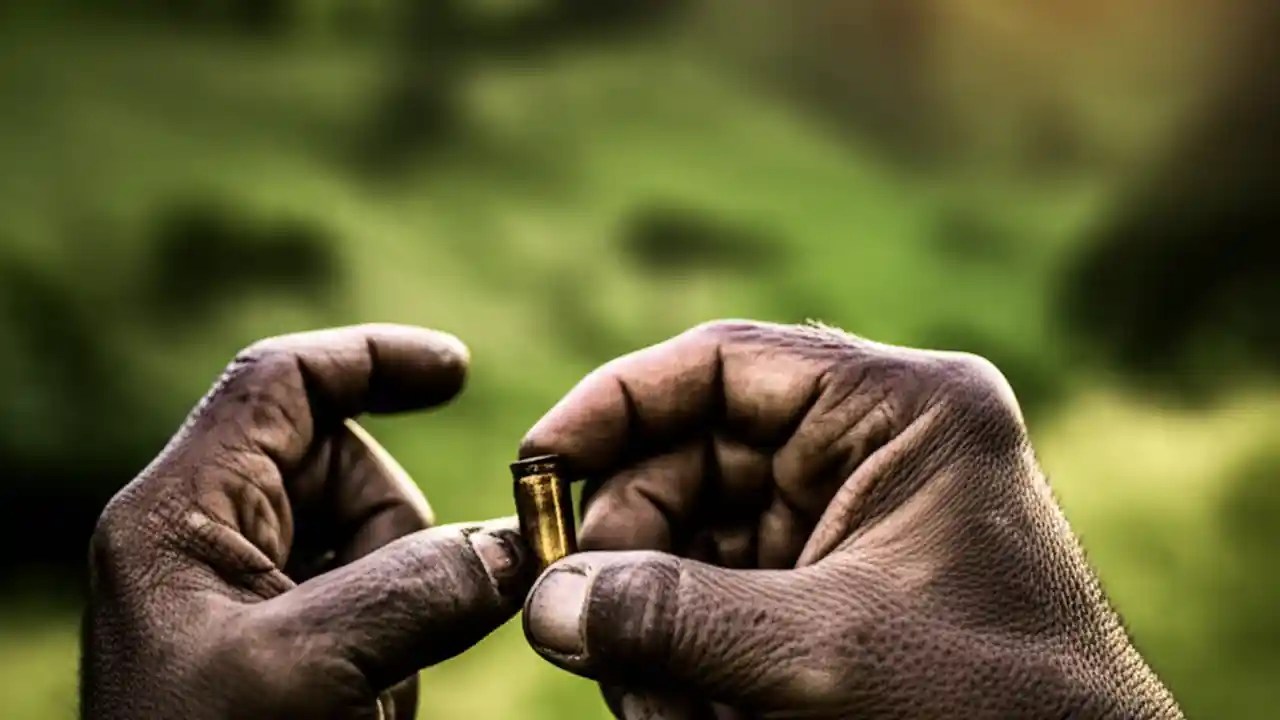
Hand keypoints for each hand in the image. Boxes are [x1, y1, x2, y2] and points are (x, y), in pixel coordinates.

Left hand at [83, 325, 532, 719]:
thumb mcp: (309, 673)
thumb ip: (421, 587)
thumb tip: (521, 544)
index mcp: (180, 514)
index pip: (281, 384)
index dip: (371, 360)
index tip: (456, 372)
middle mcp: (210, 538)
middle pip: (344, 467)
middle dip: (395, 533)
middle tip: (395, 625)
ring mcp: (251, 594)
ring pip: (376, 542)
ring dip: (403, 607)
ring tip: (365, 692)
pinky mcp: (287, 643)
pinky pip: (378, 605)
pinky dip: (396, 648)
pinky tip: (362, 710)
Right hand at [519, 320, 1181, 718]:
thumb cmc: (998, 715)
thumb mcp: (827, 657)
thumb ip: (677, 619)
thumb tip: (543, 603)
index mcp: (902, 411)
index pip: (728, 362)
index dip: (618, 402)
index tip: (538, 465)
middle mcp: (872, 449)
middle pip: (695, 459)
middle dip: (633, 550)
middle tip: (583, 630)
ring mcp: (849, 520)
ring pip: (696, 539)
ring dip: (655, 619)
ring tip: (658, 708)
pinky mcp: (832, 589)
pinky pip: (723, 598)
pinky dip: (687, 655)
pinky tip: (686, 714)